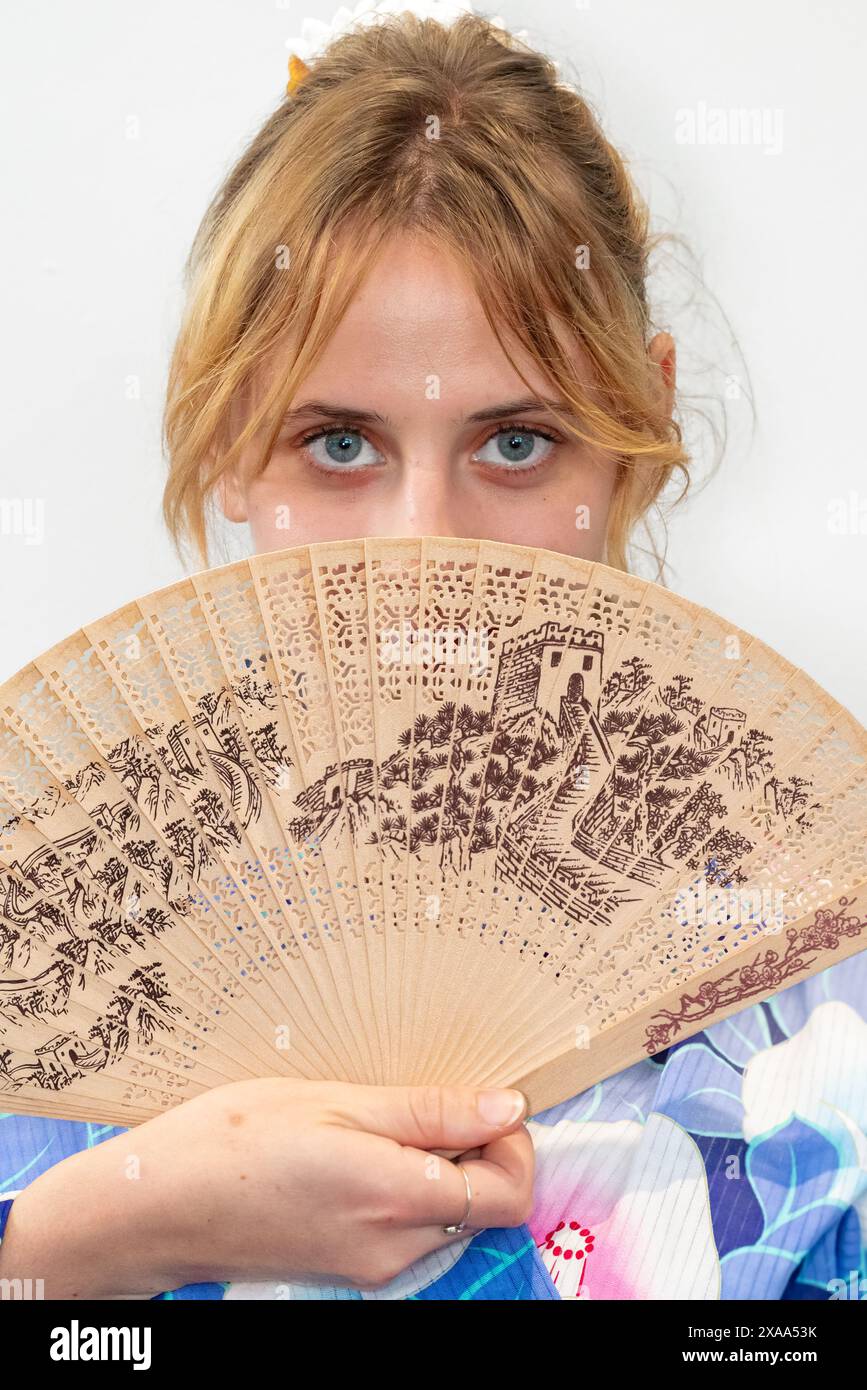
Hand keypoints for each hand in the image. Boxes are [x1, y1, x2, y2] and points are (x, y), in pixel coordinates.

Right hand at [0, 1078, 533, 1297]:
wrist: (153, 1207)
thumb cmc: (232, 1140)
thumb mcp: (335, 1101)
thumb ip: (430, 1110)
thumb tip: (508, 1107)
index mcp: (395, 1198)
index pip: (510, 1193)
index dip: (512, 1144)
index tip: (480, 1101)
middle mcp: (395, 1247)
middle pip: (484, 1206)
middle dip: (476, 1151)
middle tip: (424, 1102)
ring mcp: (372, 1266)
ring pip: (449, 1216)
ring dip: (439, 1169)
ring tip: (379, 1122)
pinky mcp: (349, 1269)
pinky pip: (409, 1229)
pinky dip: (407, 1189)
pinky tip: (357, 1151)